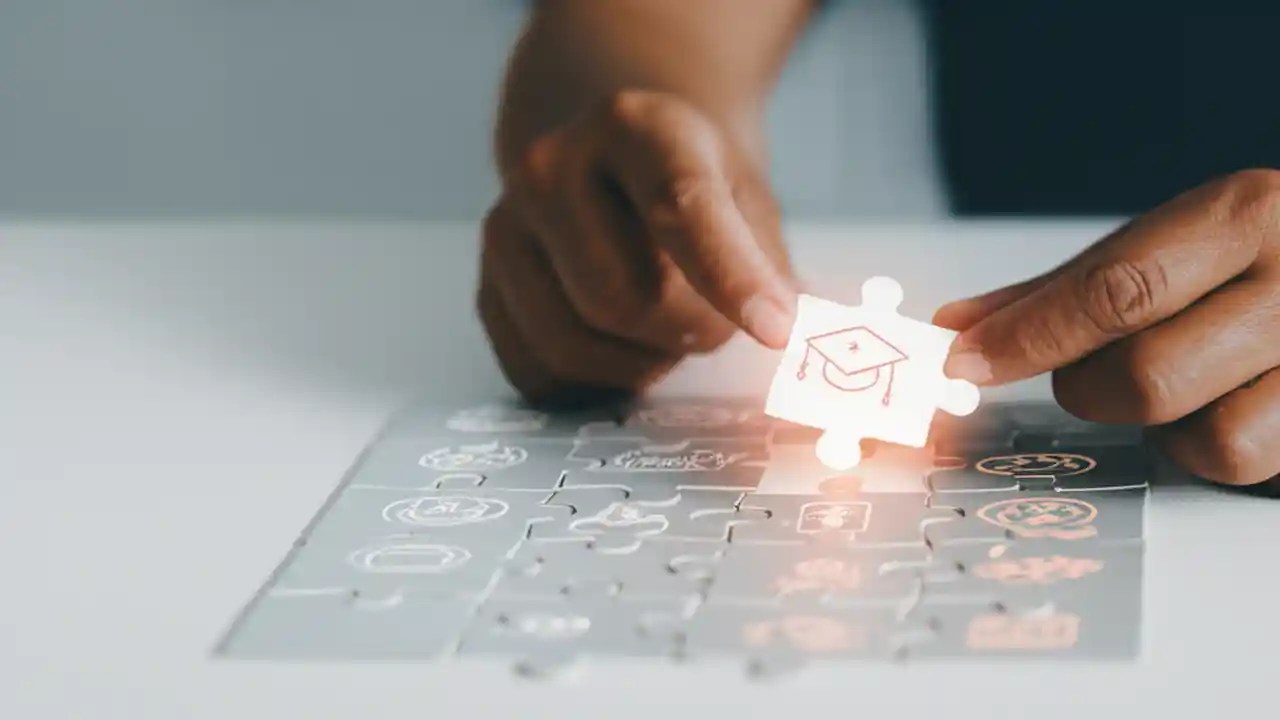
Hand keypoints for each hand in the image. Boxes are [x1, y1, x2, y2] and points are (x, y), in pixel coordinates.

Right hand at [478, 90, 795, 403]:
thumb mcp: (744, 197)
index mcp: (636, 127)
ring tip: (660, 324)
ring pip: (575, 347)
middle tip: (709, 318)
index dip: (731, 278)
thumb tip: (794, 345)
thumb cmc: (690, 187)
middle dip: (685, 331)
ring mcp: (505, 227)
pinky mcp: (485, 288)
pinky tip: (615, 344)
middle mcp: (552, 166)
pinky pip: (539, 374)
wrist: (605, 157)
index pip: (681, 207)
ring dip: (638, 363)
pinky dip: (591, 381)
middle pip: (626, 301)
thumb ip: (767, 268)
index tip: (776, 332)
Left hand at [935, 169, 1279, 487]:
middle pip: (1146, 374)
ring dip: (1158, 425)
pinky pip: (1243, 464)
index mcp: (1246, 214)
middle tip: (1090, 369)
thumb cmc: (1257, 255)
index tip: (967, 361)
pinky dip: (1205, 449)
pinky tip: (1215, 408)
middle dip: (1089, 387)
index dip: (1029, 336)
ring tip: (1175, 381)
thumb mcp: (1169, 243)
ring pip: (1203, 435)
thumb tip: (957, 327)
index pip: (1116, 288)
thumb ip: (1063, 289)